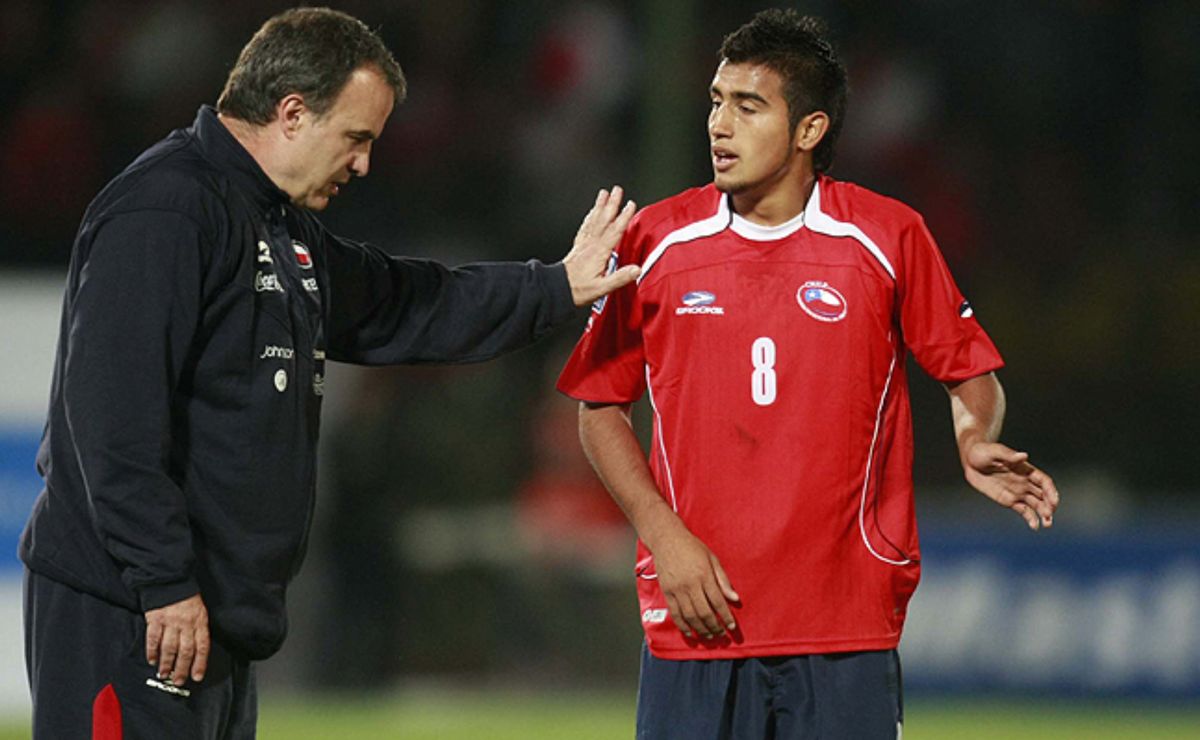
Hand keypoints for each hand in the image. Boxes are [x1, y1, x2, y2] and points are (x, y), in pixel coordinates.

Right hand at [145, 593, 209, 685]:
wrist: (171, 580)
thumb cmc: (186, 598)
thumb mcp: (200, 612)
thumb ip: (198, 630)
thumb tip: (197, 652)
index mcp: (200, 621)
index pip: (202, 647)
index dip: (200, 663)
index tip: (197, 676)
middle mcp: (186, 623)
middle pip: (185, 651)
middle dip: (182, 669)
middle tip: (179, 681)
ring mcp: (170, 622)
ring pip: (169, 648)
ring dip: (167, 664)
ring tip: (164, 674)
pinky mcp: (155, 619)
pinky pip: (153, 639)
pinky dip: (152, 651)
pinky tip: (152, 660)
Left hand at [562, 186, 639, 305]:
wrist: (557, 290)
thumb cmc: (578, 290)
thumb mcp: (601, 288)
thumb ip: (619, 278)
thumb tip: (637, 269)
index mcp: (599, 253)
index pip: (614, 231)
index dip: (623, 217)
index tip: (631, 204)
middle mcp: (591, 245)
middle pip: (603, 220)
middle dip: (611, 204)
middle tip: (617, 189)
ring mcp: (583, 244)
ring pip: (594, 220)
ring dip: (600, 206)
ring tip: (604, 193)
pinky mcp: (578, 247)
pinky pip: (585, 227)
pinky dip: (590, 217)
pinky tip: (592, 212)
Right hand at [649, 523, 739, 639]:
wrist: (666, 539)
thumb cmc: (692, 547)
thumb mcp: (712, 559)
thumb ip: (723, 580)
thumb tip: (735, 598)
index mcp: (704, 575)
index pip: (718, 601)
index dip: (726, 616)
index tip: (732, 626)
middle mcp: (690, 584)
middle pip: (704, 612)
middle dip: (714, 626)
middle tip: (721, 634)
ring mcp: (677, 589)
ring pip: (690, 616)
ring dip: (701, 629)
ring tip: (709, 636)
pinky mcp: (667, 592)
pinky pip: (675, 614)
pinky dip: (683, 626)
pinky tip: (690, 633)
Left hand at [963, 441, 1059, 529]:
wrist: (970, 460)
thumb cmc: (982, 452)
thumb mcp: (994, 451)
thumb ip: (1008, 455)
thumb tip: (1023, 456)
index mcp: (1025, 469)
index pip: (1043, 481)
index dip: (1050, 491)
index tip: (1053, 501)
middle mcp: (1025, 482)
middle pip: (1043, 495)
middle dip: (1049, 505)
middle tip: (1049, 516)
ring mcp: (1018, 492)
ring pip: (1036, 504)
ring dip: (1043, 514)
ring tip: (1047, 524)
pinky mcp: (1008, 500)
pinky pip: (1023, 510)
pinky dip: (1030, 518)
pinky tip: (1035, 526)